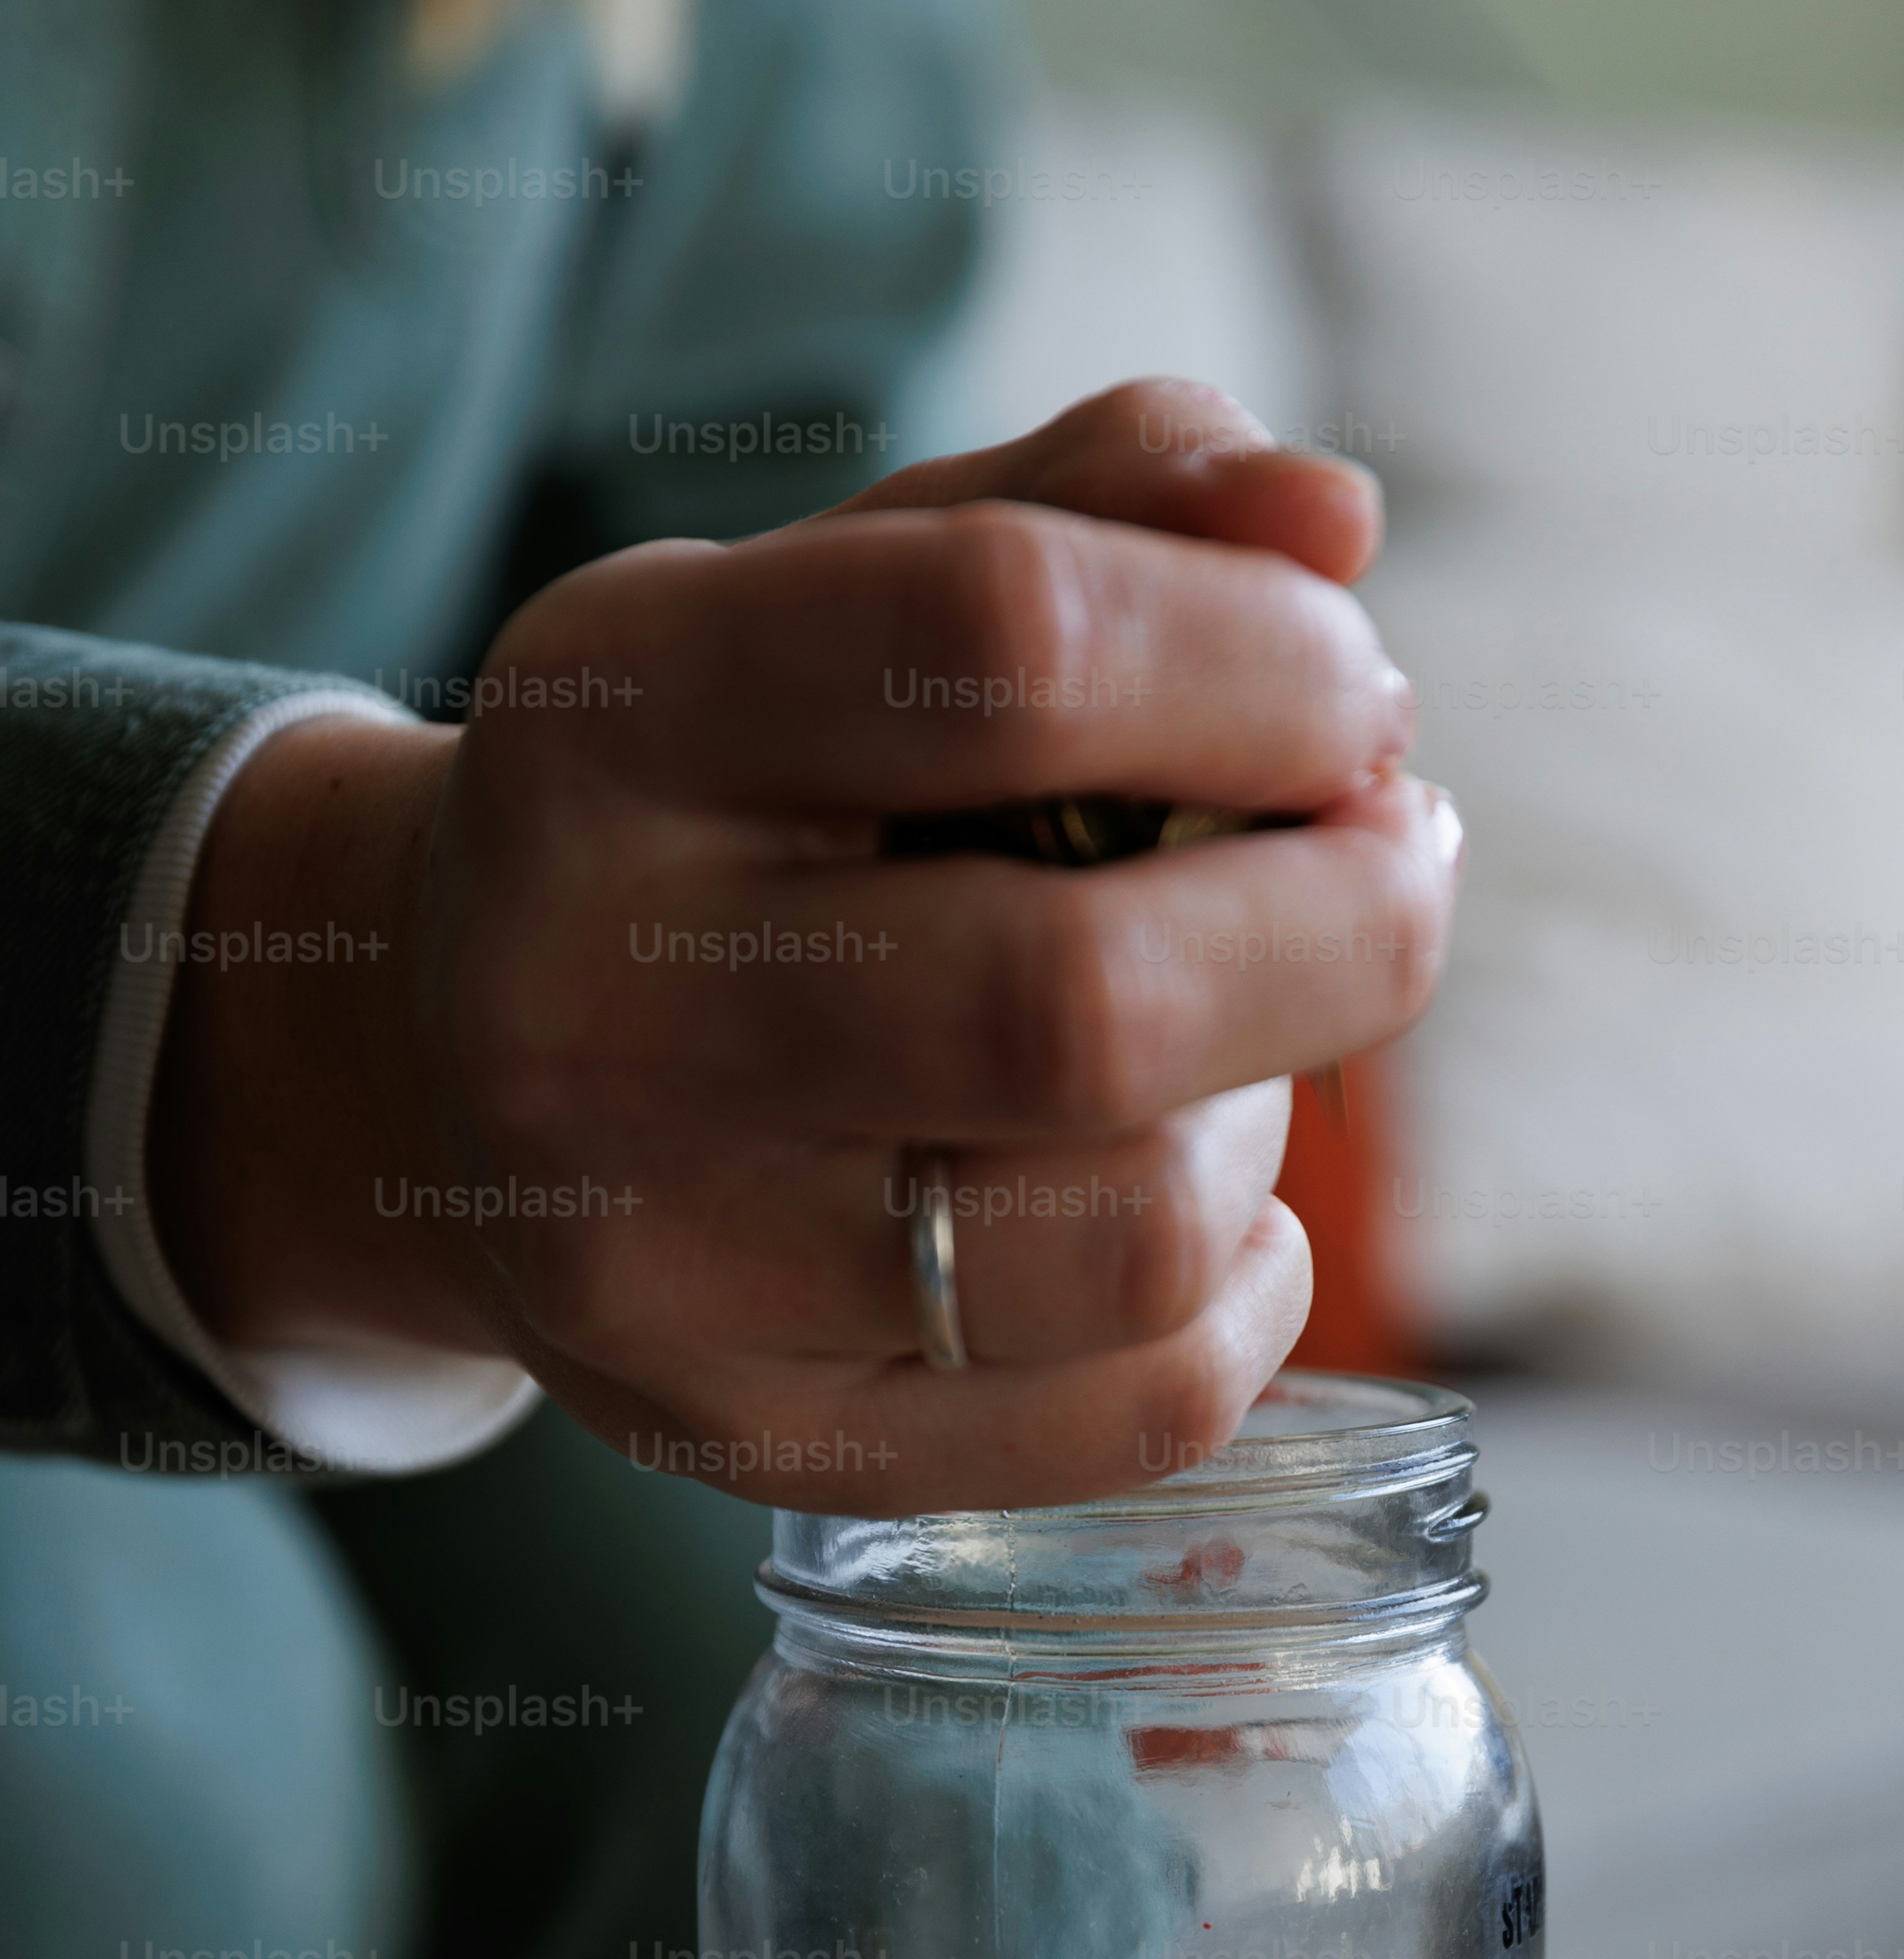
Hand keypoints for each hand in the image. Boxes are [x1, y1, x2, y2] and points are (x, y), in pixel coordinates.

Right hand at [155, 380, 1460, 1509]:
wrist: (452, 1080)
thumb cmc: (725, 804)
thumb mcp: (845, 600)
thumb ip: (1089, 512)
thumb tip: (1331, 522)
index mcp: (615, 720)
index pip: (1005, 640)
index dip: (1265, 661)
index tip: (1351, 694)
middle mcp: (605, 1004)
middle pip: (1087, 998)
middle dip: (1347, 922)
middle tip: (1395, 864)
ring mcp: (671, 1264)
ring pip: (1136, 1228)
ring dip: (1273, 1116)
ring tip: (1236, 1045)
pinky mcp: (765, 1446)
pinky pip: (1144, 1408)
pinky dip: (1248, 1291)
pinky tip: (1195, 1204)